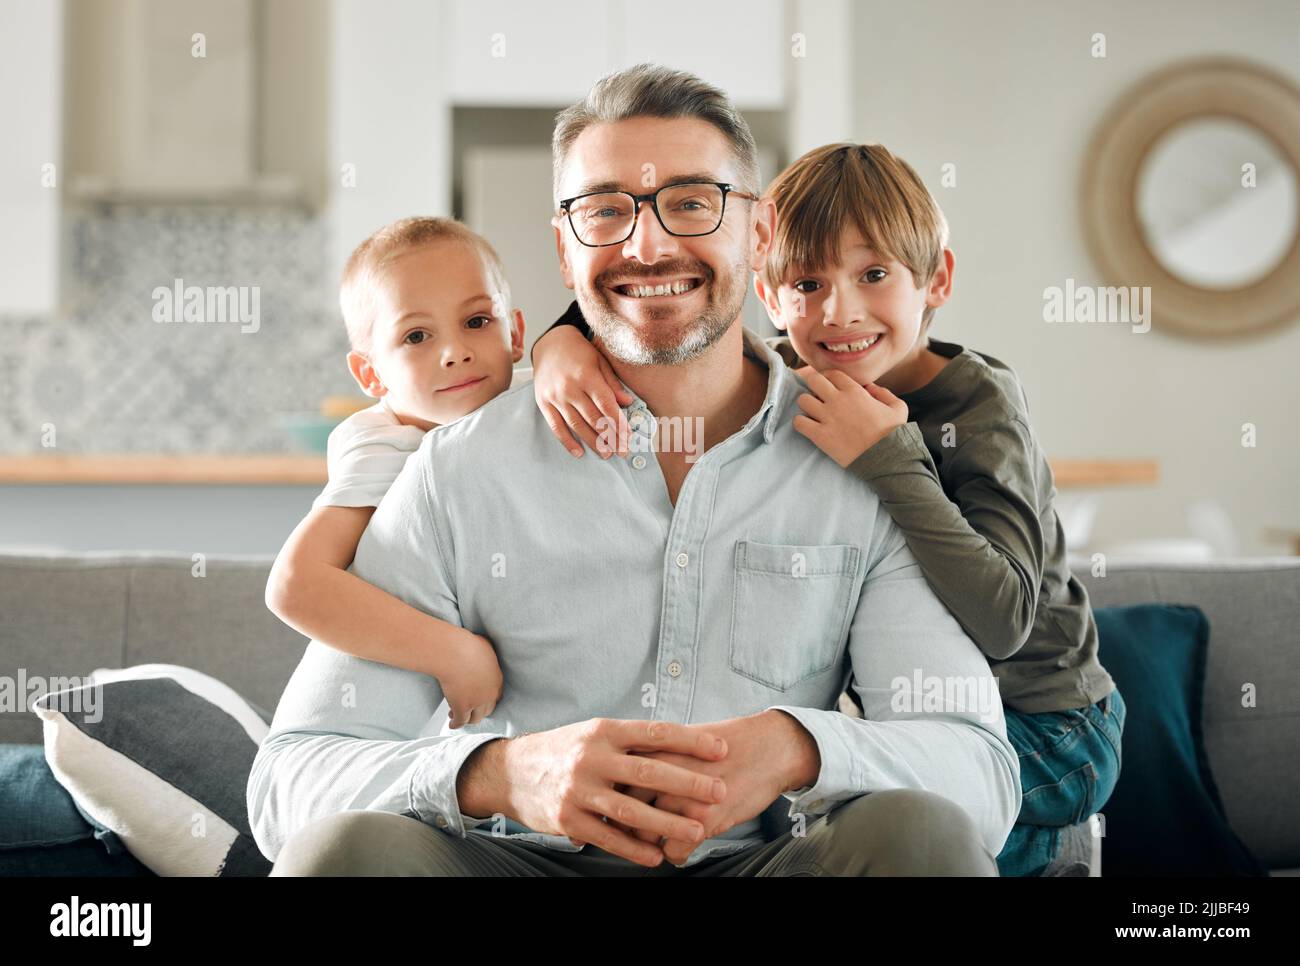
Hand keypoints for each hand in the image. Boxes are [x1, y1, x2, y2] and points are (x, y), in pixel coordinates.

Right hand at [439, 629, 502, 729]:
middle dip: (479, 710)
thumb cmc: (465, 644)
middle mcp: (490, 693)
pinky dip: (456, 724)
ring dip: (467, 718)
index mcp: (497, 678)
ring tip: (457, 716)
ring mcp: (477, 702)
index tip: (479, 699)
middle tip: (469, 709)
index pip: (495, 695)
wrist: (454, 652)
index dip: (487, 699)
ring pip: (475, 718)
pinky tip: (451, 723)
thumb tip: (481, 652)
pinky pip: (461, 721)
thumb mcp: (484, 646)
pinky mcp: (462, 707)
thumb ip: (485, 655)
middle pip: (487, 709)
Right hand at [489, 719, 729, 866]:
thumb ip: (631, 741)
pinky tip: (656, 856)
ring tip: (696, 831)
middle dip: (687, 783)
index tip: (720, 749)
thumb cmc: (565, 750)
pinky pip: (607, 837)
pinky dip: (634, 849)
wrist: (511, 772)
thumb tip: (680, 743)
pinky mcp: (567, 819)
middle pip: (647, 772)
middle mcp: (591, 758)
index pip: (654, 733)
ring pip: (630, 810)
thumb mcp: (594, 734)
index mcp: (603, 731)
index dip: (690, 741)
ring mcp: (578, 790)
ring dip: (666, 823)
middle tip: (719, 791)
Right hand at [532, 324, 633, 458]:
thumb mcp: (600, 361)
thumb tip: (628, 402)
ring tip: (606, 454)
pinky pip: (556, 426)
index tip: (628, 438)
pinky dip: (567, 442)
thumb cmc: (580, 352)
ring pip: (576, 425)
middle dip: (609, 438)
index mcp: (587, 376)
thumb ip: (613, 383)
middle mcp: (569, 388)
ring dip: (592, 443)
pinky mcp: (543, 402)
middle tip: (621, 451)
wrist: (550, 343)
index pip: (606, 405)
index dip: (619, 424)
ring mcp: (555, 396)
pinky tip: (579, 452)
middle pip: (593, 419)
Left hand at [615, 712, 819, 865]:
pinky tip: (681, 850)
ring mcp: (683, 797)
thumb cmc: (729, 745)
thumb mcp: (684, 741)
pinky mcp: (705, 819)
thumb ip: (655, 757)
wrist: (768, 748)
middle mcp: (663, 773)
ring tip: (656, 845)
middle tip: (632, 834)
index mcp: (655, 750)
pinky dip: (676, 855)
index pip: (615, 781)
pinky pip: (674, 852)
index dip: (610, 800)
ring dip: (649, 846)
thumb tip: (629, 775)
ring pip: (645, 836)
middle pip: (623, 811)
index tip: (609, 810)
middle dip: (625, 828)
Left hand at [793, 368, 906, 467]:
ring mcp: (827, 417)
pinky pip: (799, 422)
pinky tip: (808, 427)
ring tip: (812, 412)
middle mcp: (838, 400)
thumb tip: (870, 387)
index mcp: (855, 391)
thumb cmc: (893, 434)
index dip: (828, 378)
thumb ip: (884, 393)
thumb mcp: (898, 408)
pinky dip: (800, 423)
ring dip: (806, 404)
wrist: (886, 458)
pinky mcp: (820, 436)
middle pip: (813, 380)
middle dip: (812, 385)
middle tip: (816, 395)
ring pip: (803, 400)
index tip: (828, 385)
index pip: (832, 374)